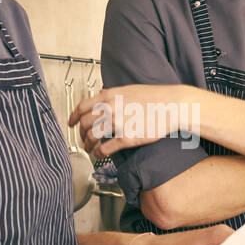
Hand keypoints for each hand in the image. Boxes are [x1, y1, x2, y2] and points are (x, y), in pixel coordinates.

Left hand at [67, 84, 199, 159]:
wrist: (173, 105)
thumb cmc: (155, 98)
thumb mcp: (130, 89)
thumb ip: (114, 94)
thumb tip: (102, 95)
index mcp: (110, 96)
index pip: (83, 106)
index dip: (73, 116)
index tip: (71, 123)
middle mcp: (110, 108)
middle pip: (85, 123)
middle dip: (80, 133)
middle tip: (82, 138)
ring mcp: (117, 123)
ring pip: (92, 136)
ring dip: (88, 144)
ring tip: (89, 148)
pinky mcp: (126, 137)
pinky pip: (104, 148)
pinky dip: (98, 152)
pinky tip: (99, 154)